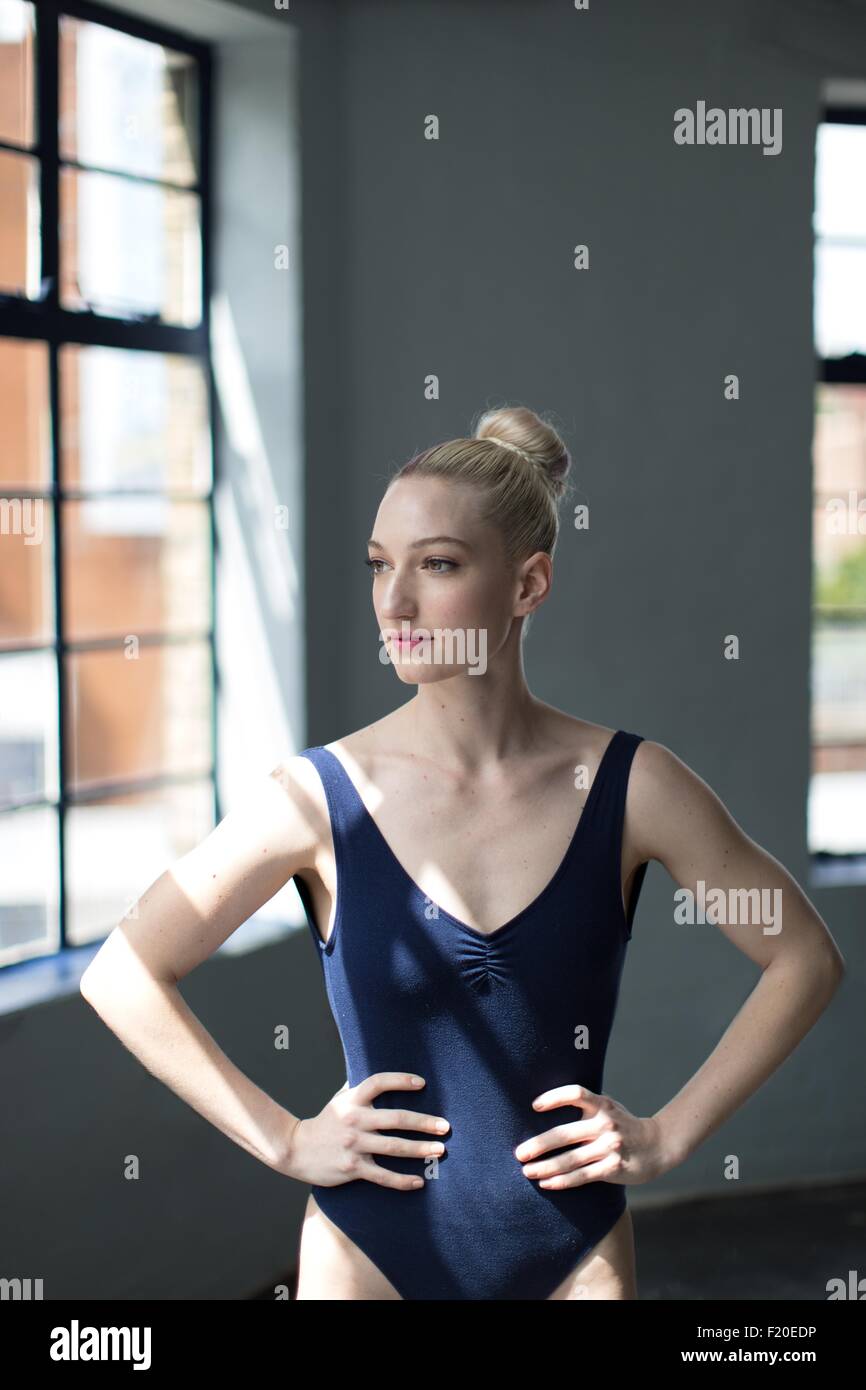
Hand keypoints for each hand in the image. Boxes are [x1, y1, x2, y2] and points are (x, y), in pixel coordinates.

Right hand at [277, 1073, 449, 1189]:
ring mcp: (354, 1145)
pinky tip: (418, 1181)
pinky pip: (382, 1175)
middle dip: (423, 1123)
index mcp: (352, 1100)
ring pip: (394, 1147)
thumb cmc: (325, 1122)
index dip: (401, 1080)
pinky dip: (402, 1180)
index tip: (422, 1083)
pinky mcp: (353, 1168)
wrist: (295, 1149)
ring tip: (440, 1150)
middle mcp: (355, 1120)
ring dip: (420, 1149)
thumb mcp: (340, 1100)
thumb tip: (385, 1077)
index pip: (379, 1082)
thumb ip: (360, 1089)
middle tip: (445, 1126)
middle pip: (396, 1119)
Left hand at [514, 1084, 671, 1188]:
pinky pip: (582, 1176)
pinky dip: (562, 1180)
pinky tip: (546, 1183)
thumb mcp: (609, 1107)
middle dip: (538, 1144)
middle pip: (565, 1133)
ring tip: (527, 1171)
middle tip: (519, 1153)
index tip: (534, 1106)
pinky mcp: (613, 1168)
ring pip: (570, 1159)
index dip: (554, 1097)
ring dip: (545, 1167)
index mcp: (602, 1104)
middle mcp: (606, 1124)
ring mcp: (610, 1147)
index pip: (576, 1094)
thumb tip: (546, 1105)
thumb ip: (587, 1106)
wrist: (657, 1146)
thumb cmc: (623, 1125)